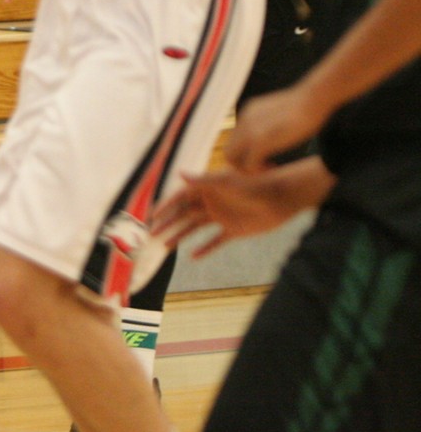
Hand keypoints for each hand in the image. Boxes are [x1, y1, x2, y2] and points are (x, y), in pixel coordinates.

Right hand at [151, 168, 309, 258]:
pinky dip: (205, 249)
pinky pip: (215, 241)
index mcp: (206, 189)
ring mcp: (221, 217)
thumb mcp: (226, 181)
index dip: (165, 207)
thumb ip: (203, 179)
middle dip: (167, 224)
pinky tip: (193, 257)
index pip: (180, 198)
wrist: (281, 198)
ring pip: (195, 229)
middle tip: (151, 235)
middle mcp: (211, 203)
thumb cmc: (254, 184)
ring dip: (180, 237)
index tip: (151, 216)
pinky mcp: (234, 230)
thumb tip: (179, 173)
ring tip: (166, 248)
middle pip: (184, 215)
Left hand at [225, 86, 326, 172]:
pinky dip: (258, 171)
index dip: (246, 153)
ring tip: (270, 167)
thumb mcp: (280, 112)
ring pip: (233, 160)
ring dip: (249, 169)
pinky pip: (248, 165)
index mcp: (248, 114)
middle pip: (229, 151)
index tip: (265, 156)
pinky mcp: (260, 141)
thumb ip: (270, 121)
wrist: (312, 99)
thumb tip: (277, 126)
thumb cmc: (306, 106)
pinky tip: (274, 167)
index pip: (235, 140)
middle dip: (243, 164)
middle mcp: (244, 121)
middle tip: (266, 165)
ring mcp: (250, 131)